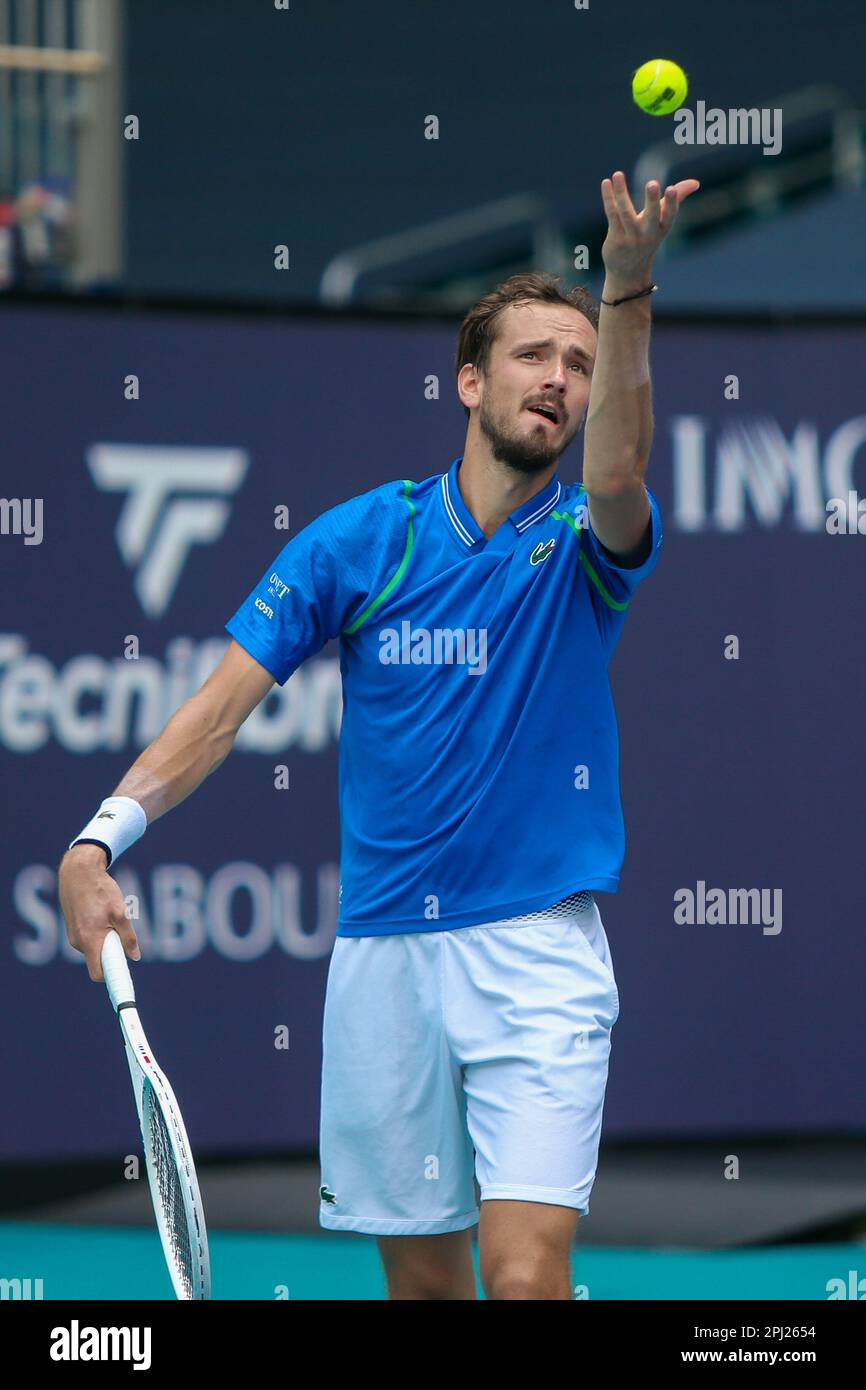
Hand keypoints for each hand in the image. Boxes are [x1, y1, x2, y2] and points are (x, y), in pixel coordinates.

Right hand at [59, 845, 140, 981]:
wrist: (78, 871)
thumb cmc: (100, 890)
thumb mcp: (120, 912)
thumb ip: (128, 937)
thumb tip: (135, 957)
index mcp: (90, 940)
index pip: (98, 973)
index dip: (111, 978)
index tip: (122, 981)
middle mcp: (78, 942)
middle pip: (98, 960)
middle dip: (112, 952)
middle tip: (120, 932)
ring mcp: (73, 935)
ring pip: (95, 947)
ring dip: (106, 939)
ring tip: (110, 916)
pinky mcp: (72, 928)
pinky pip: (89, 939)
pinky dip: (99, 932)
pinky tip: (101, 912)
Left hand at [600, 170, 699, 289]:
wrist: (628, 272)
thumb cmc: (648, 239)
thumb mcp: (663, 222)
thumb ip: (677, 199)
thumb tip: (696, 183)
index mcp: (662, 229)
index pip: (669, 215)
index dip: (672, 203)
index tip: (672, 188)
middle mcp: (648, 234)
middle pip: (651, 216)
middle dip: (653, 200)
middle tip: (652, 183)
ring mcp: (631, 237)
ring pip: (625, 212)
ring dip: (621, 192)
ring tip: (618, 174)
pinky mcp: (615, 238)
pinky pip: (612, 215)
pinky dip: (609, 198)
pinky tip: (606, 183)